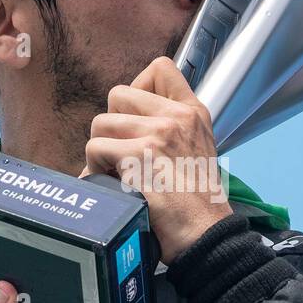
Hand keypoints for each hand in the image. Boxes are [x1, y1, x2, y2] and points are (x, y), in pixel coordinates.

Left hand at [82, 56, 231, 263]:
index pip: (160, 68)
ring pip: (101, 123)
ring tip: (116, 172)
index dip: (137, 88)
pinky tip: (113, 184)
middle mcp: (177, 117)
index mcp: (193, 112)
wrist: (206, 234)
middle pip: (118, 94)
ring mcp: (159, 134)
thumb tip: (124, 120)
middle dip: (112, 125)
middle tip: (122, 152)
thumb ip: (171, 127)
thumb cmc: (198, 202)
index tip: (135, 116)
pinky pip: (96, 149)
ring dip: (101, 151)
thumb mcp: (198, 149)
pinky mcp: (140, 156)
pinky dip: (96, 169)